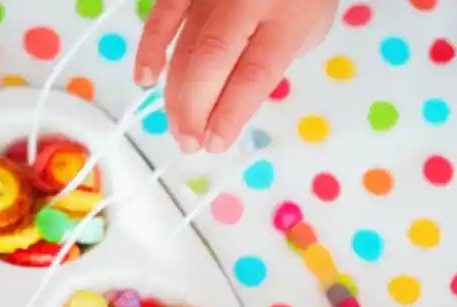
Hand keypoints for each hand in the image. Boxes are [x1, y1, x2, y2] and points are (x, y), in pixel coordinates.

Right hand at [136, 0, 335, 152]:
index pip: (255, 72)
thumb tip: (228, 98)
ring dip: (175, 94)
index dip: (231, 113)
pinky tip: (146, 79)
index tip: (215, 143)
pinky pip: (162, 15)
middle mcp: (248, 0)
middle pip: (212, 60)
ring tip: (177, 128)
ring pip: (185, 46)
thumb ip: (274, 59)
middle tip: (189, 142)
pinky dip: (150, 48)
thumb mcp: (310, 28)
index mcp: (289, 16)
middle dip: (195, 109)